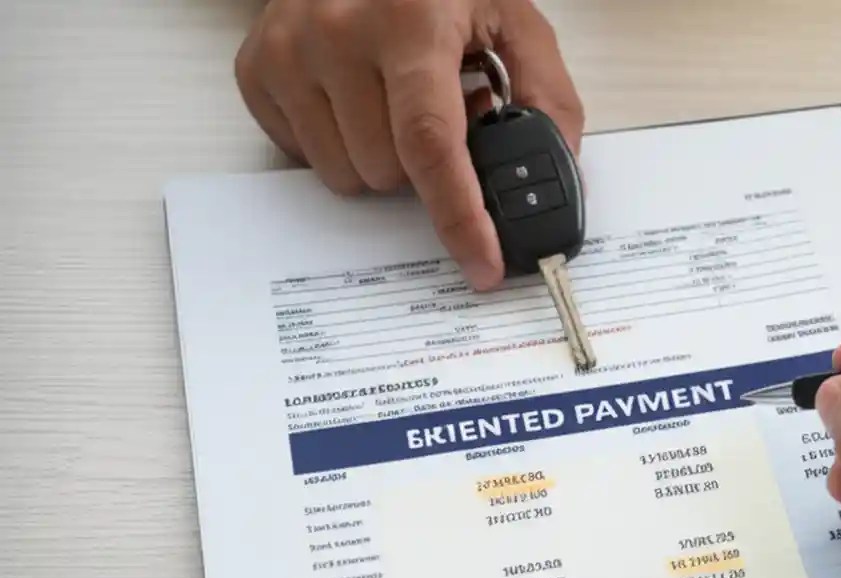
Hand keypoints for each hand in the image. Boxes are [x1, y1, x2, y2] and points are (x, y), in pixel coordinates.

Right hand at [235, 0, 583, 289]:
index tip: (483, 263)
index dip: (460, 213)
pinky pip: (306, 160)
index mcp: (410, 20)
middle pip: (390, 172)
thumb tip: (556, 177)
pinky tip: (354, 95)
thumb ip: (545, 93)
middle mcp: (338, 33)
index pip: (431, 141)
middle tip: (435, 111)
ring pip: (346, 177)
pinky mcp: (256, 71)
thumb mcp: (509, 15)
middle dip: (424, 165)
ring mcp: (287, 53)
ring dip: (381, 159)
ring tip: (392, 99)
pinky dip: (340, 143)